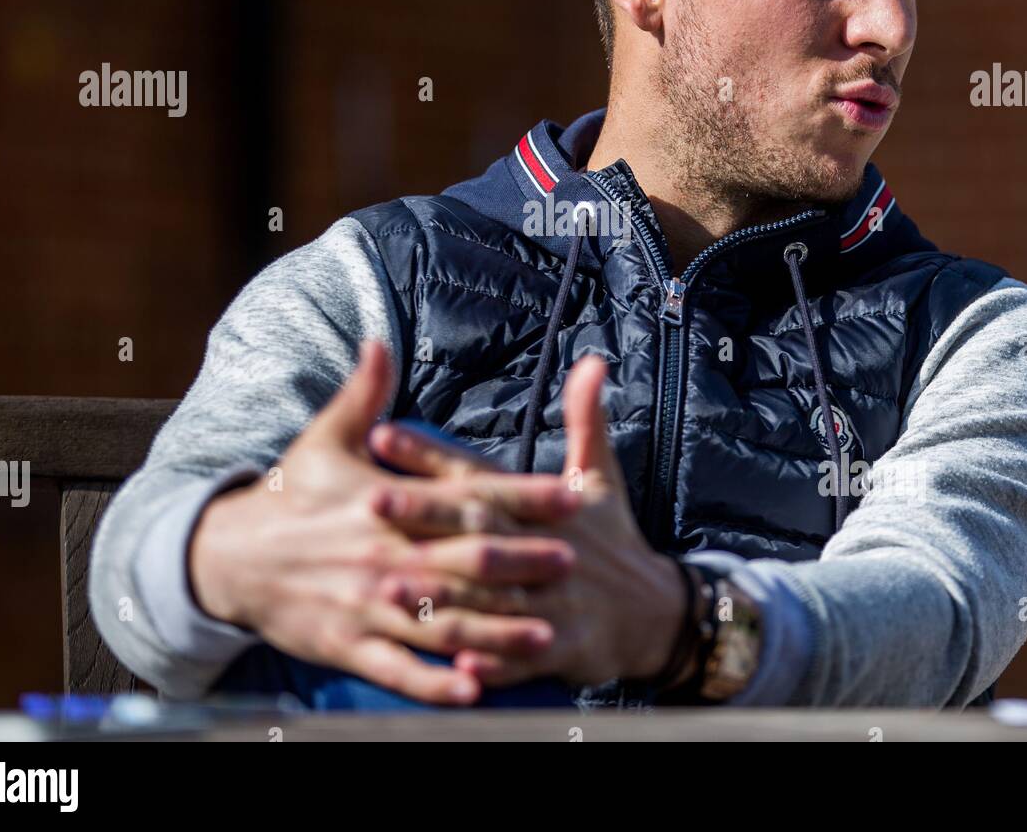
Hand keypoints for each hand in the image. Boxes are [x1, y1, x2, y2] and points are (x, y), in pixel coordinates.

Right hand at [188, 341, 581, 704]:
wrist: (229, 556)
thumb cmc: (289, 494)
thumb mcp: (324, 438)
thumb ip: (363, 394)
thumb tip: (380, 340)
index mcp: (388, 501)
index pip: (469, 495)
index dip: (522, 496)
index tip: (569, 494)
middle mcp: (385, 552)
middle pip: (465, 559)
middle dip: (520, 561)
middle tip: (571, 561)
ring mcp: (367, 603)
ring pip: (442, 620)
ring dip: (495, 629)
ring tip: (544, 636)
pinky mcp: (347, 645)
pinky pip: (397, 670)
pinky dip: (434, 682)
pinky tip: (473, 690)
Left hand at [371, 355, 685, 688]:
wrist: (657, 611)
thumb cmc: (613, 538)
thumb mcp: (601, 474)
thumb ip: (586, 417)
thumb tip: (594, 361)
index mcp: (545, 505)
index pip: (480, 474)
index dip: (432, 455)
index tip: (384, 435)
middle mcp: (545, 548)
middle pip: (479, 529)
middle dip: (426, 516)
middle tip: (369, 502)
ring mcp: (556, 601)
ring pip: (492, 597)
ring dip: (442, 594)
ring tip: (390, 587)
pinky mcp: (567, 648)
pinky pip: (523, 658)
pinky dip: (491, 661)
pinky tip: (450, 665)